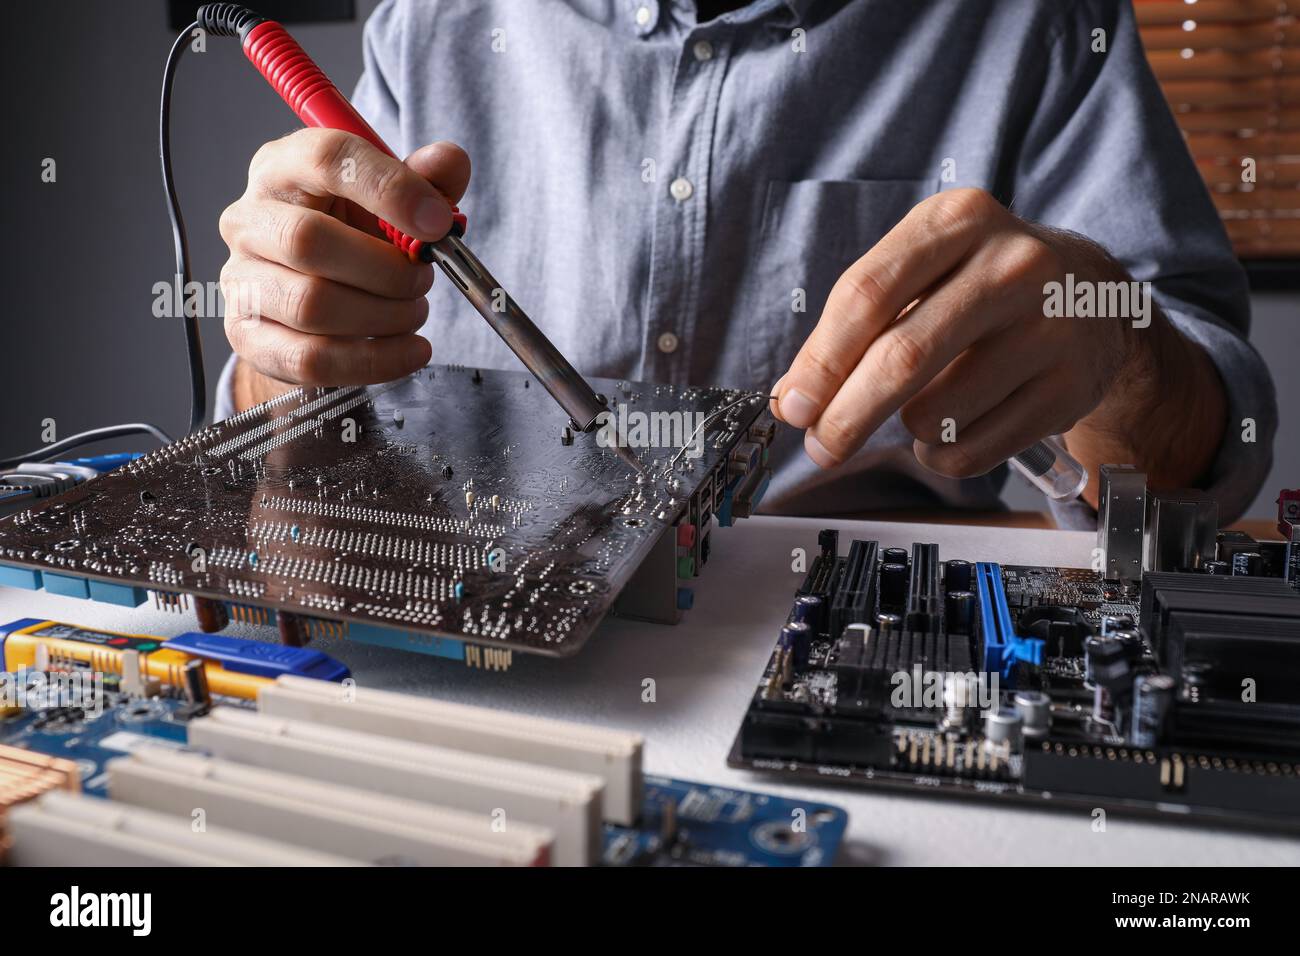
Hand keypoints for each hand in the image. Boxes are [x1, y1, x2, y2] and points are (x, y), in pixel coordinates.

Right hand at [218, 130, 470, 408]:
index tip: (438, 224)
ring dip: (384, 316)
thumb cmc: (355, 236)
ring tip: (414, 312)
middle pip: (308, 241)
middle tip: (423, 280)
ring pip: (311, 305)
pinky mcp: (247, 337)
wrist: (315, 298)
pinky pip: (311, 358)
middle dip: (387, 270)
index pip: (326, 159)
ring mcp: (240, 281)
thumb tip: (449, 161)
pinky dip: (375, 361)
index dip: (389, 189)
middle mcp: (249, 219)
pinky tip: (409, 350)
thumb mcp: (392, 198)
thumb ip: (426, 178)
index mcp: (285, 167)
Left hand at [770, 188, 1224, 505]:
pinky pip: (973, 450)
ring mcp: (1050, 325)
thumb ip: (854, 326)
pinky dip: (943, 455)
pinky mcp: (1070, 386)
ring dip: (908, 431)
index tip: (793, 406)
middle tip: (820, 446)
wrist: (1089, 295)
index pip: (867, 294)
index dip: (820, 360)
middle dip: (845, 415)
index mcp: (959, 220)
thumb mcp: (921, 272)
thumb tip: (794, 397)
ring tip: (923, 410)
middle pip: (902, 358)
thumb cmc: (979, 285)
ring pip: (935, 414)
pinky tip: (958, 426)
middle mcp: (1012, 265)